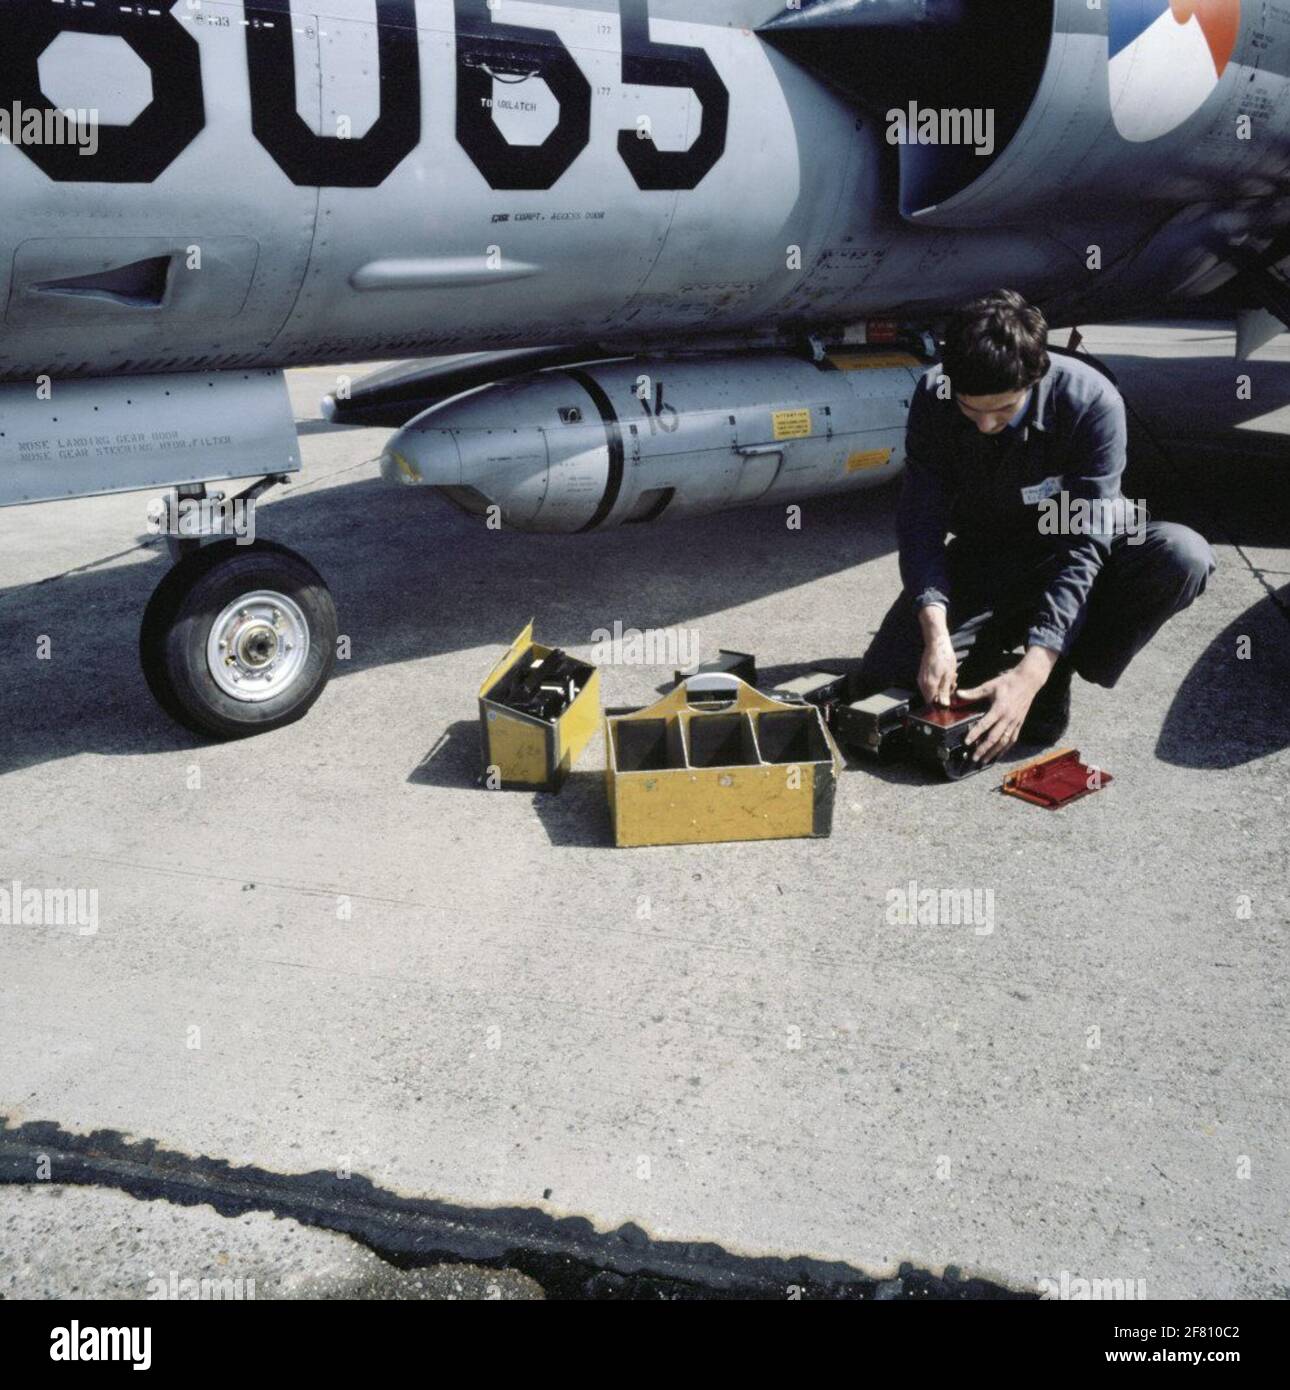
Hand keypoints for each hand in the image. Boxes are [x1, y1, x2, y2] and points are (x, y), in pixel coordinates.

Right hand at [918, 632, 957, 706]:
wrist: (936, 643)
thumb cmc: (944, 657)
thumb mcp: (948, 675)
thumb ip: (945, 692)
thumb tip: (944, 705)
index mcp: (929, 685)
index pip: (931, 704)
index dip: (941, 704)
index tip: (950, 699)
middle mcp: (922, 684)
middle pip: (931, 698)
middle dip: (943, 694)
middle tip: (953, 684)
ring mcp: (921, 679)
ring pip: (931, 691)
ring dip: (942, 687)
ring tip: (951, 677)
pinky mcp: (922, 675)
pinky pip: (930, 684)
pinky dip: (938, 682)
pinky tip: (945, 675)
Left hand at [959, 649, 1054, 763]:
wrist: (1028, 681)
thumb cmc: (1008, 682)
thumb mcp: (990, 685)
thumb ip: (974, 692)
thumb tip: (958, 694)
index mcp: (999, 709)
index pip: (985, 724)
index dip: (975, 734)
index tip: (966, 742)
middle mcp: (1008, 718)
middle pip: (994, 738)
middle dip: (983, 749)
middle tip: (974, 758)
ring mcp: (1015, 722)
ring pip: (1004, 742)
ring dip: (993, 752)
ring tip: (984, 761)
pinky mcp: (1020, 724)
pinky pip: (1012, 739)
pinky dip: (1005, 749)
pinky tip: (998, 755)